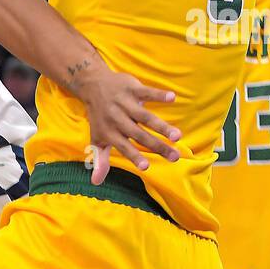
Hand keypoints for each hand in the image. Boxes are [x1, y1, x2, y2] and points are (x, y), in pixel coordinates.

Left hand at [72, 63, 180, 183]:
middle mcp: (117, 119)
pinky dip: (158, 95)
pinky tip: (172, 98)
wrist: (92, 85)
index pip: (123, 147)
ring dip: (161, 125)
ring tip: (177, 136)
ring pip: (145, 116)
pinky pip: (146, 92)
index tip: (146, 167)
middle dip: (156, 146)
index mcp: (110, 133)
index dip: (133, 156)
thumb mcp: (97, 139)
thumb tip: (96, 182)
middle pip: (139, 135)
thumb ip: (100, 160)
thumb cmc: (99, 118)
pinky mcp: (132, 89)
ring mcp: (125, 104)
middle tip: (175, 157)